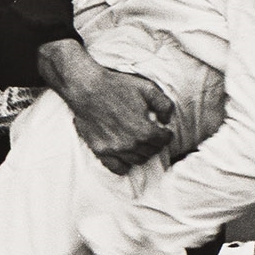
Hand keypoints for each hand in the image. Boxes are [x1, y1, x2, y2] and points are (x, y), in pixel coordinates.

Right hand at [38, 41, 173, 174]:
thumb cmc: (117, 86)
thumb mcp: (147, 88)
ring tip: (140, 143)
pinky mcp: (100, 151)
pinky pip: (117, 168)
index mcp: (144, 130)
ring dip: (142, 152)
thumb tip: (167, 120)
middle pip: (151, 151)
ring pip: (137, 160)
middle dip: (155, 143)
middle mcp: (131, 144)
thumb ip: (164, 105)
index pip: (164, 140)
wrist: (87, 88)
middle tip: (152, 136)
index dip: (166, 134)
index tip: (164, 131)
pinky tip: (126, 155)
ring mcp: (115, 150)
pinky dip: (125, 164)